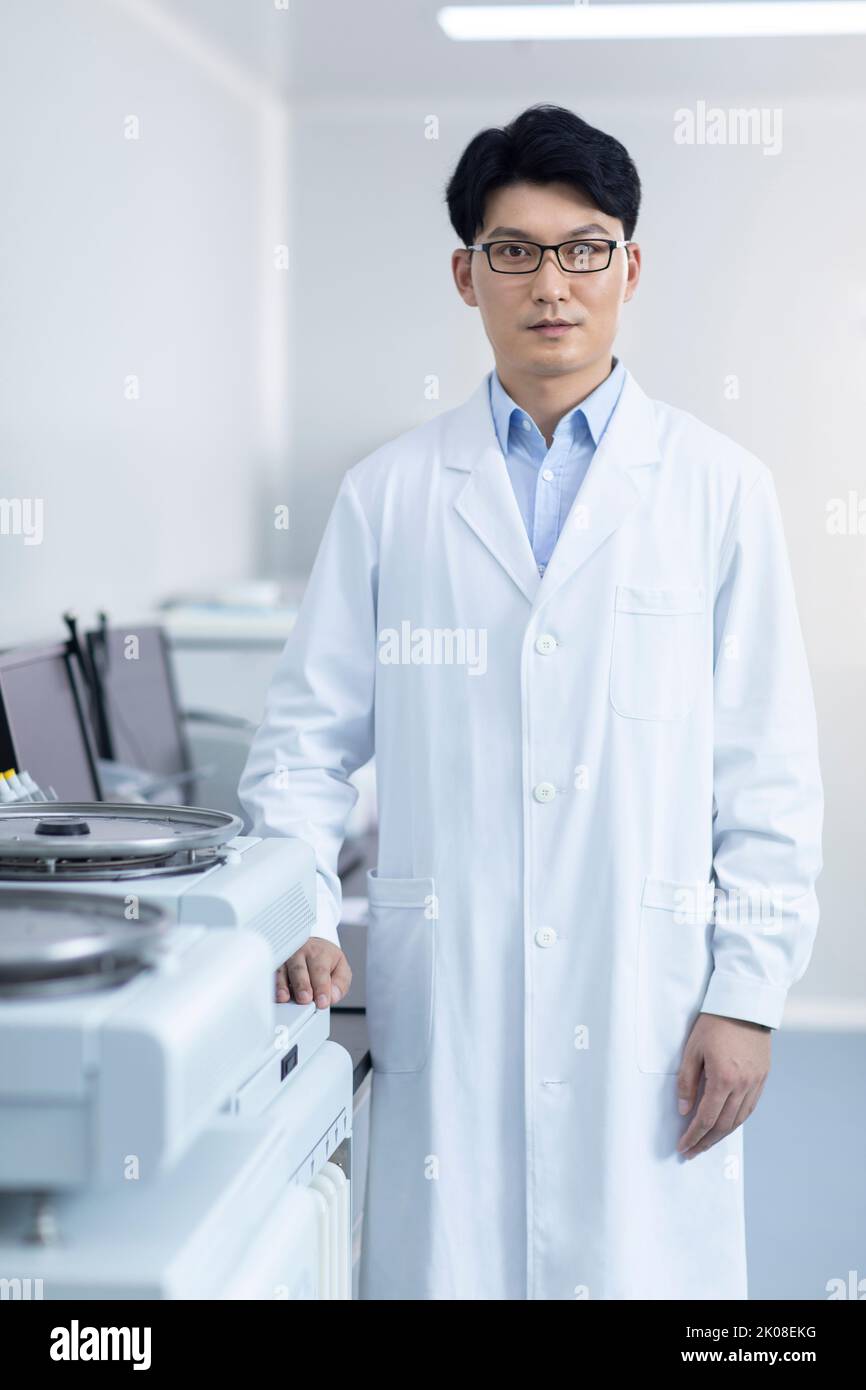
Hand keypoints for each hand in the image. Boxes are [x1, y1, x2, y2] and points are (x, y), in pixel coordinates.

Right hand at [275, 936, 351, 1009]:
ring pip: (282, 971)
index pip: (320, 970)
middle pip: (299, 969)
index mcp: (319, 953)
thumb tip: (333, 996)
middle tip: (305, 999)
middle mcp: (300, 953)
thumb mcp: (341, 969)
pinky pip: (271, 975)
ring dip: (282, 985)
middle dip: (301, 985)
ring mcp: (285, 959)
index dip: (321, 987)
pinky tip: (274, 995)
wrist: (313, 946)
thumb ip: (340, 984)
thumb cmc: (326, 960)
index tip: (322, 1002)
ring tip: (285, 998)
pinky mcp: (275, 966)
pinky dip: (272, 986)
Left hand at [676, 1012, 770, 1158]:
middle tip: (692, 1152)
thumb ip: (687, 1082)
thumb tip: (684, 1110)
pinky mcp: (763, 1077)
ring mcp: (755, 1083)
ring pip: (739, 1120)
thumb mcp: (692, 1050)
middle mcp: (742, 1086)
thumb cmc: (713, 1024)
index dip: (693, 1136)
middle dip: (706, 1141)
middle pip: (724, 1125)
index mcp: (723, 1079)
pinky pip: (750, 1108)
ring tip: (707, 1143)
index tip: (683, 1147)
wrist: (744, 1005)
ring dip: (722, 1135)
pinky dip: (737, 1121)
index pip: (706, 1118)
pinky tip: (726, 1125)